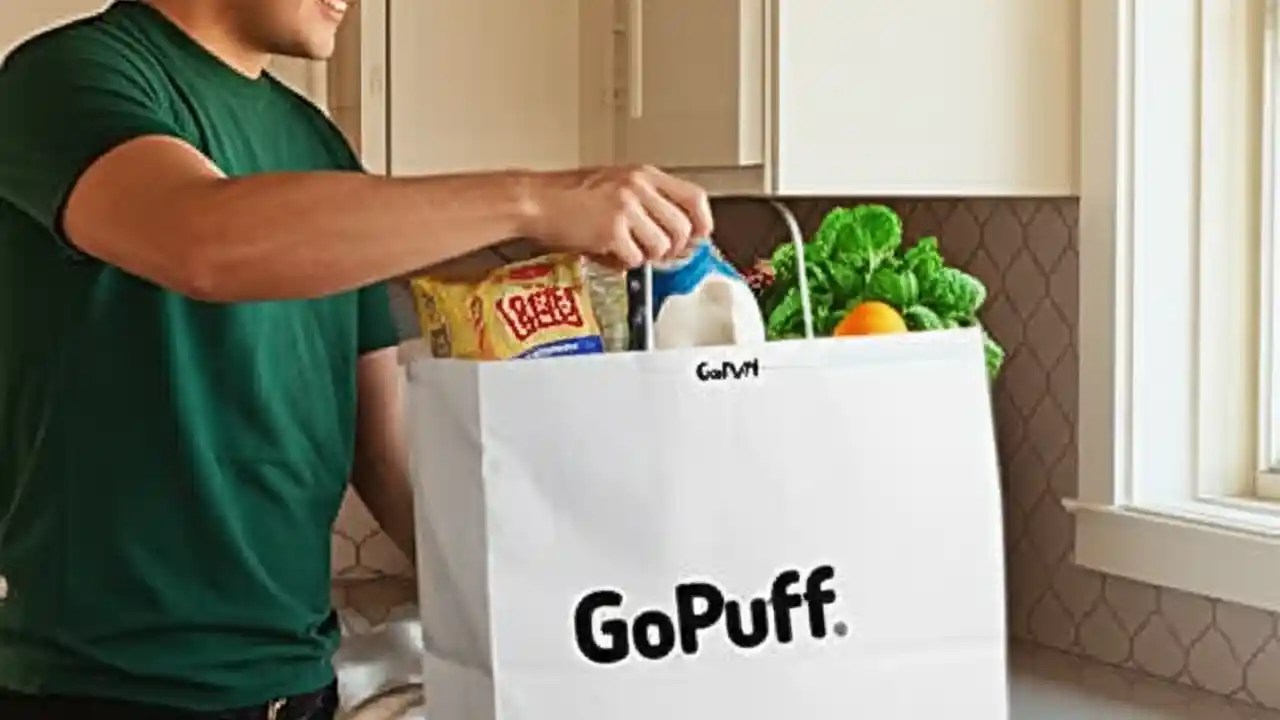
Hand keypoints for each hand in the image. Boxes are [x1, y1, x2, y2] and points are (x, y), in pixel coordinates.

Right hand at [527, 165, 713, 268]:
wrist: (535, 201)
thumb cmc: (568, 197)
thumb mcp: (615, 186)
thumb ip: (646, 204)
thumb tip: (675, 235)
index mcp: (643, 175)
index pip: (694, 197)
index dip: (702, 223)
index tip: (698, 237)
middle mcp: (639, 187)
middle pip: (681, 228)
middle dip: (670, 249)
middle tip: (652, 252)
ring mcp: (626, 207)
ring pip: (660, 247)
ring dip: (644, 256)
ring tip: (623, 249)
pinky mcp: (612, 229)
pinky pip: (634, 258)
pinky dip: (622, 262)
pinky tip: (607, 252)